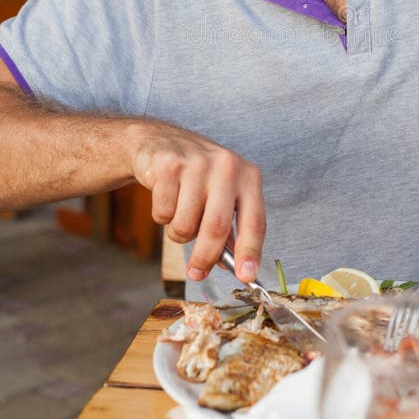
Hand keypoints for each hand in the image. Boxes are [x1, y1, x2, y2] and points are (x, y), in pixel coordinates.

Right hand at [128, 123, 264, 282]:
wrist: (162, 142)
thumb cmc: (199, 176)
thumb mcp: (223, 195)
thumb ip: (231, 229)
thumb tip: (235, 267)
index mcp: (248, 176)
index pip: (255, 221)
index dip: (250, 252)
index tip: (246, 276)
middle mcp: (227, 166)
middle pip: (217, 227)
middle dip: (205, 257)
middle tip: (195, 273)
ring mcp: (197, 163)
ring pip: (185, 224)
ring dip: (178, 233)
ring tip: (179, 215)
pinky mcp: (168, 165)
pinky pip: (163, 213)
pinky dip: (161, 216)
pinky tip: (166, 197)